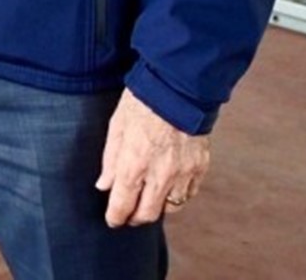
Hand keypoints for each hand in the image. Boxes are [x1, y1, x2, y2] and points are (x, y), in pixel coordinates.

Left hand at [94, 89, 210, 226]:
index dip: (115, 217)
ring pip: (171, 208)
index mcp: (135, 164)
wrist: (179, 86)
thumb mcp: (117, 125)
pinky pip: (189, 194)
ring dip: (158, 207)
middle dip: (135, 218)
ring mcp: (183, 173)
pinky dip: (178, 195)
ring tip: (149, 198)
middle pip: (148, 214)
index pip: (123, 205)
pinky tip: (169, 186)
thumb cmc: (143, 101)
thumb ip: (110, 159)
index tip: (112, 219)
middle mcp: (160, 174)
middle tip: (128, 213)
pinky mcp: (200, 167)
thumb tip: (104, 185)